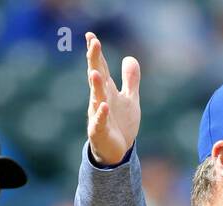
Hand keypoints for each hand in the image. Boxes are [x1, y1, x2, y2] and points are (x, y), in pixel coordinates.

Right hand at [85, 32, 139, 165]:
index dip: (96, 53)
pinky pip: (101, 122)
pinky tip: (104, 106)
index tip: (91, 36)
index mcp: (107, 90)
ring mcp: (98, 115)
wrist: (117, 151)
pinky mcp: (101, 131)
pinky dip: (102, 114)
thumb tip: (130, 58)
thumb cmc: (120, 123)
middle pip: (97, 77)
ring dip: (96, 86)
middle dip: (94, 61)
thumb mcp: (129, 99)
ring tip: (94, 73)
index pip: (101, 67)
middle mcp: (100, 99)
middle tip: (93, 43)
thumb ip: (130, 79)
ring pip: (96, 98)